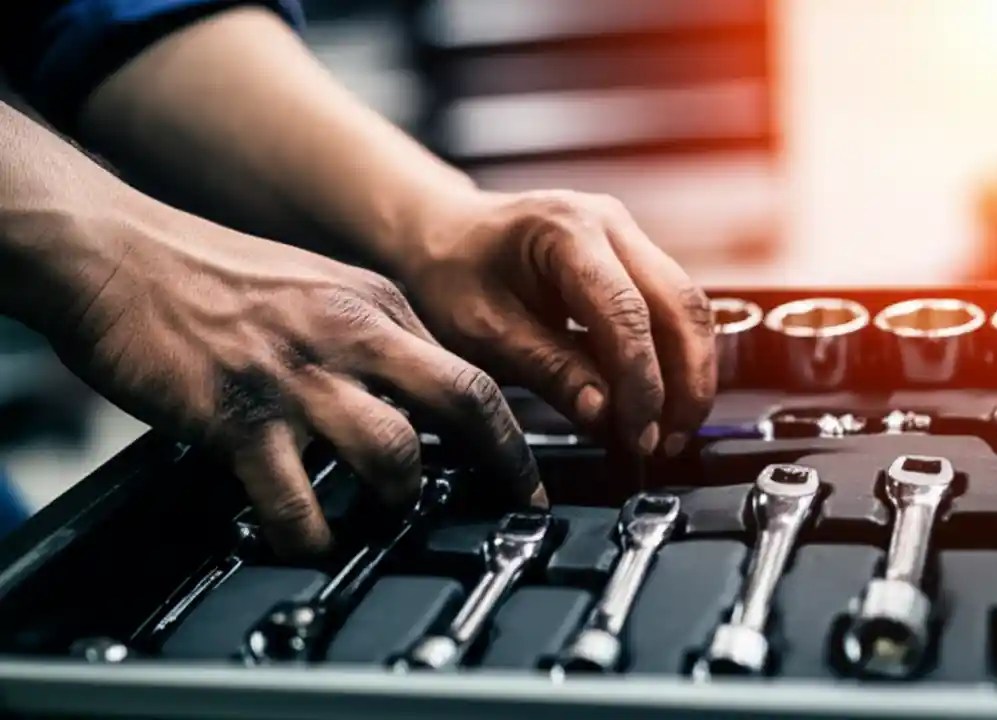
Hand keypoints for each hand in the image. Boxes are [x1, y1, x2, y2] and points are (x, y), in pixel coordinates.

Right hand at [44, 200, 539, 556]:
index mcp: (375, 302)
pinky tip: (307, 539)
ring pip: (393, 450)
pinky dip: (310, 535)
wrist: (114, 254)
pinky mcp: (237, 415)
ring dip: (400, 496)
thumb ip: (375, 334)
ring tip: (384, 512)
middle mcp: (349, 334)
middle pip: (463, 399)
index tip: (525, 474)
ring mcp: (296, 376)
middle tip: (511, 506)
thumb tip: (422, 396)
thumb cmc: (211, 276)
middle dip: (502, 463)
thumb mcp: (319, 286)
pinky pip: (295, 499)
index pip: (470, 369)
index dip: (508, 431)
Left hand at [399, 190, 716, 455]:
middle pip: (681, 304)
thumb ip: (547, 369)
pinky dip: (675, 358)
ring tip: (670, 431)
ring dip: (689, 373)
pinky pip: (672, 308)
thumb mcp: (481, 330)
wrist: (441, 231)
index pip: (628, 313)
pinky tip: (660, 402)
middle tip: (669, 442)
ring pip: (688, 307)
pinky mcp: (633, 257)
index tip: (639, 435)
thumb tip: (604, 414)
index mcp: (567, 230)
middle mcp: (610, 222)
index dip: (642, 382)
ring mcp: (627, 236)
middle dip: (687, 382)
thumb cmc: (450, 272)